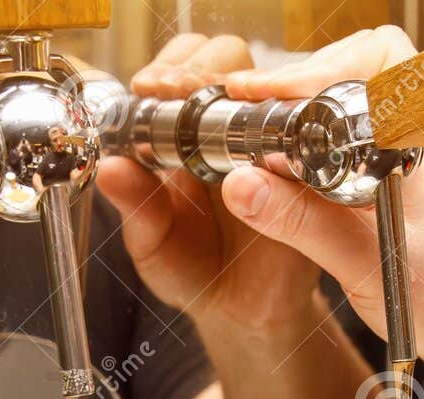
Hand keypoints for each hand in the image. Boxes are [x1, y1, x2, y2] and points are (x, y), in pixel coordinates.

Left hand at [93, 34, 325, 332]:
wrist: (245, 314)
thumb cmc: (196, 273)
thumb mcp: (155, 247)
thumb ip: (136, 208)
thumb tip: (111, 168)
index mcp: (181, 136)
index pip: (177, 71)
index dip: (167, 71)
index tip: (153, 88)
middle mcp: (229, 130)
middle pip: (227, 59)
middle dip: (204, 68)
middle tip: (184, 94)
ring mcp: (272, 144)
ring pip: (272, 82)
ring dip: (248, 91)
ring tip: (223, 123)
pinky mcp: (312, 171)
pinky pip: (313, 134)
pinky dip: (294, 128)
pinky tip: (268, 154)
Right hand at [218, 27, 423, 380]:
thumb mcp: (362, 262)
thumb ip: (300, 222)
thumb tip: (243, 187)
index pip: (371, 62)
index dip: (308, 73)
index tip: (263, 97)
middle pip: (362, 67)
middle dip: (305, 85)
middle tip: (258, 109)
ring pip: (363, 95)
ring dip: (315, 110)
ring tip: (273, 136)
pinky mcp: (415, 167)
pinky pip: (369, 127)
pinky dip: (330, 135)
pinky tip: (303, 164)